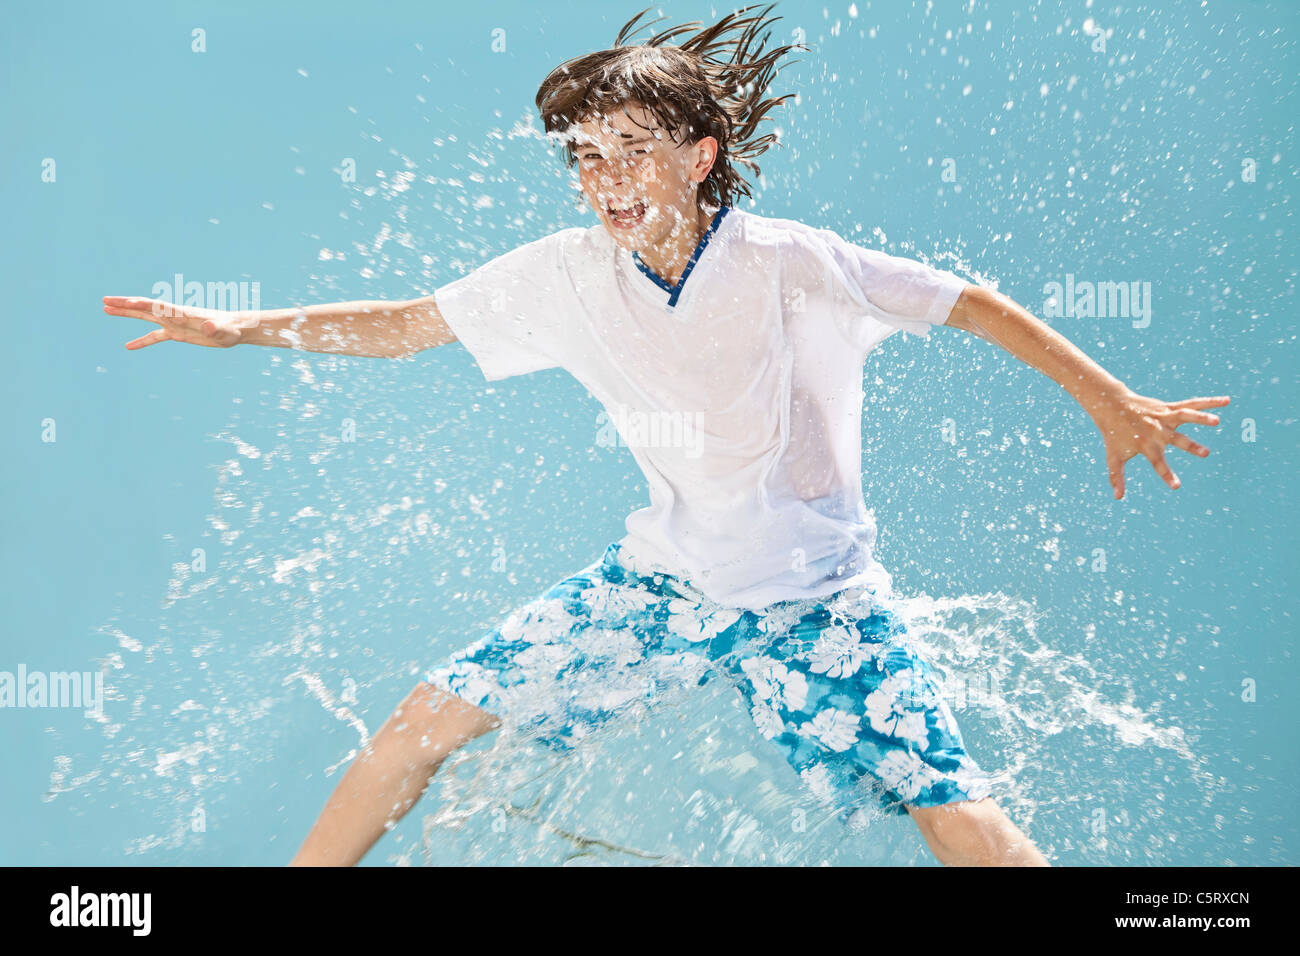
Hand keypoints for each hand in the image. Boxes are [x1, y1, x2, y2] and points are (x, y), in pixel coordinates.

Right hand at [103, 296, 257, 348]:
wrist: (236, 329)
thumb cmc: (231, 329)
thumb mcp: (223, 331)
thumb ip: (214, 328)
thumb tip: (206, 326)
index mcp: (182, 313)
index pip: (158, 307)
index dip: (142, 304)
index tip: (124, 302)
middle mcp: (174, 315)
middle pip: (145, 308)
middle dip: (125, 305)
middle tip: (104, 300)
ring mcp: (174, 324)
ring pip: (145, 318)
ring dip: (126, 314)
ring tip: (106, 309)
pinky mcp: (177, 334)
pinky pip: (155, 336)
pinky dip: (142, 340)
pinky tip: (128, 346)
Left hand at [1089, 391, 1229, 498]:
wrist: (1111, 405)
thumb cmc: (1113, 434)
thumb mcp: (1113, 456)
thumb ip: (1117, 477)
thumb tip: (1118, 498)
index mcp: (1146, 445)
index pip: (1158, 463)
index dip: (1166, 475)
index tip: (1177, 486)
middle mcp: (1157, 431)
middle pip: (1177, 440)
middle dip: (1191, 446)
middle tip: (1206, 453)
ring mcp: (1164, 417)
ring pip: (1185, 416)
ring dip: (1200, 418)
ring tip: (1216, 421)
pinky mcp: (1168, 407)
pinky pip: (1191, 403)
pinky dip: (1209, 402)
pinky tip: (1226, 401)